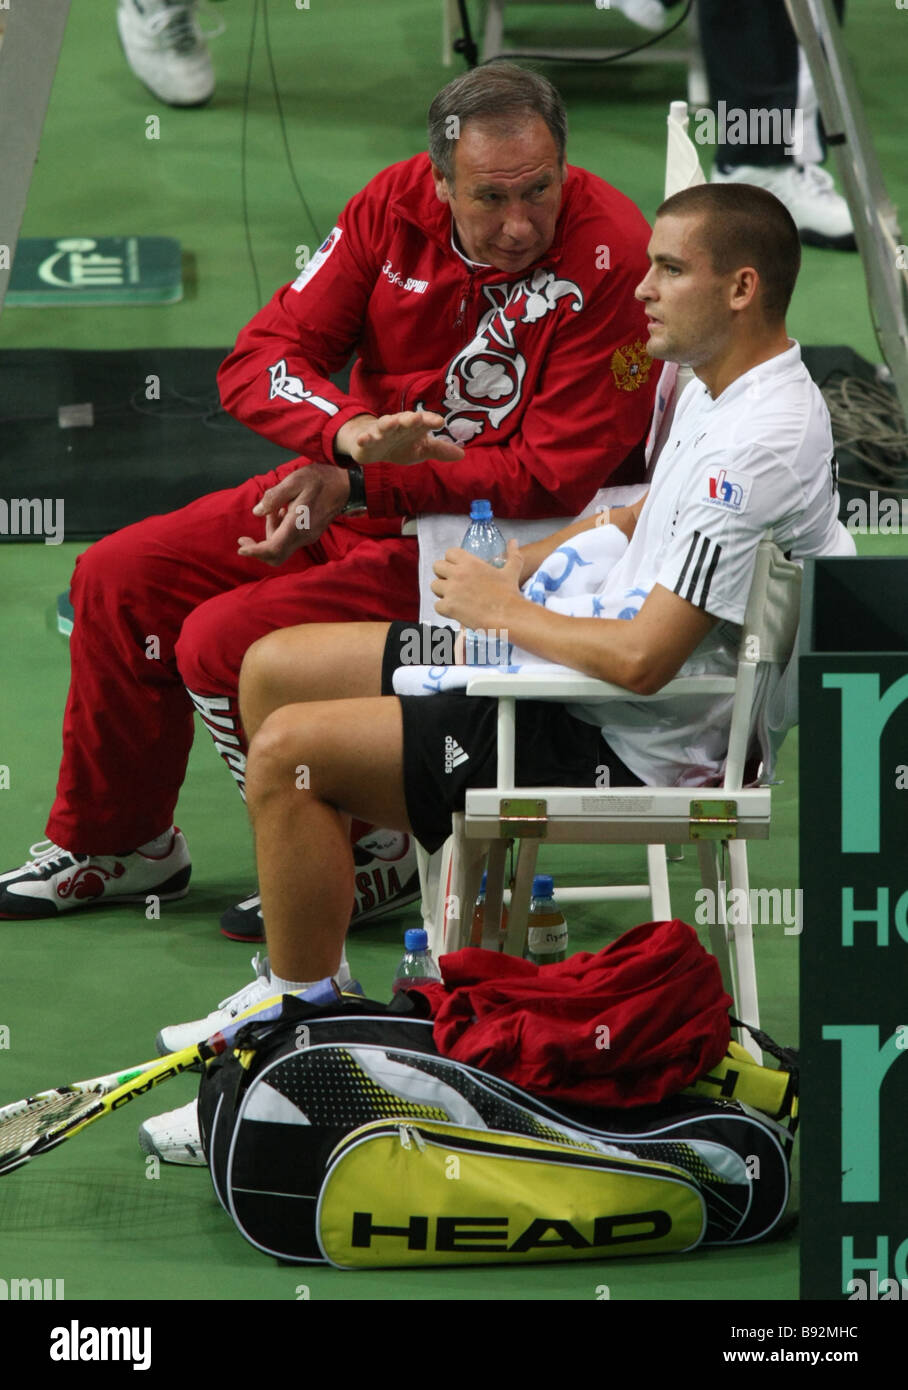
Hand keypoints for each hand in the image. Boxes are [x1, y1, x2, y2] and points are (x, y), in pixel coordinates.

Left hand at [237, 464, 349, 564]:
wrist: (345, 485)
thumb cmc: (319, 479)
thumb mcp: (294, 481)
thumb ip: (274, 497)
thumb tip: (257, 512)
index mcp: (297, 525)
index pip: (274, 549)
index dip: (255, 552)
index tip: (241, 548)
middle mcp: (303, 536)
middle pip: (276, 555)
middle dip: (258, 548)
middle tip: (244, 537)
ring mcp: (308, 537)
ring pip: (282, 547)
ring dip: (270, 534)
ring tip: (273, 510)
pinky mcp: (311, 534)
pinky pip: (290, 540)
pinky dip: (280, 531)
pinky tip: (282, 512)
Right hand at [335, 411, 464, 465]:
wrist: (372, 445)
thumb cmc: (400, 444)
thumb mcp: (421, 449)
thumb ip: (439, 450)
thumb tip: (462, 455)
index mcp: (413, 426)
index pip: (423, 421)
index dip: (430, 420)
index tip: (440, 422)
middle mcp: (398, 425)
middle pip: (404, 419)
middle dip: (410, 418)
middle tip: (416, 418)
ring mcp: (381, 432)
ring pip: (385, 425)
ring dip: (388, 423)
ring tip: (392, 422)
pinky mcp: (366, 440)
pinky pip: (365, 438)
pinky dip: (365, 438)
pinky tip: (364, 439)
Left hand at [431, 539, 523, 630]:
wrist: (508, 615)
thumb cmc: (509, 593)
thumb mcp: (512, 570)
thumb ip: (512, 554)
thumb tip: (514, 541)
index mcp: (470, 562)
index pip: (449, 553)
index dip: (451, 561)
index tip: (458, 569)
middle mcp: (458, 573)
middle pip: (437, 567)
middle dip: (443, 575)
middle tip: (453, 584)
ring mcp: (452, 590)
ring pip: (434, 586)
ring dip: (442, 592)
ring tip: (453, 597)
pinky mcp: (449, 606)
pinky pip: (437, 605)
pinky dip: (444, 609)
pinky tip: (455, 611)